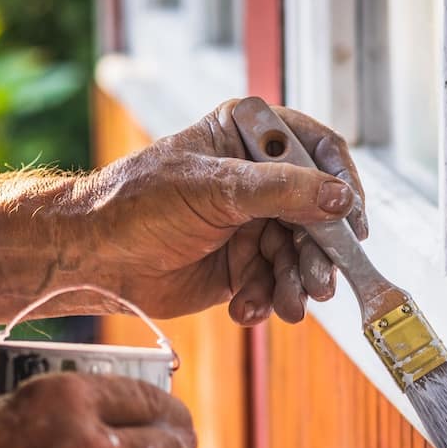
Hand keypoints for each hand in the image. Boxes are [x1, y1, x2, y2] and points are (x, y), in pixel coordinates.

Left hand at [80, 99, 367, 324]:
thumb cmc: (138, 204)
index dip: (341, 184)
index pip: (317, 151)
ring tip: (287, 306)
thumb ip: (281, 192)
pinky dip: (265, 300)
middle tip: (320, 283)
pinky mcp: (241, 266)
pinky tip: (245, 309)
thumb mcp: (214, 188)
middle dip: (318, 252)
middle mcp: (257, 179)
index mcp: (248, 138)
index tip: (351, 221)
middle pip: (316, 213)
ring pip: (297, 256)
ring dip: (295, 284)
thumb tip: (340, 198)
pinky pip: (272, 284)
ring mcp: (251, 224)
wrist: (95, 258)